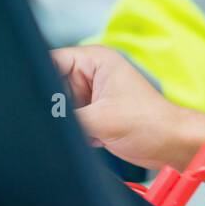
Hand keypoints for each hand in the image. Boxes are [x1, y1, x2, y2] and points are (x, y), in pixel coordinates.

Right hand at [51, 45, 190, 169]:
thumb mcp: (100, 119)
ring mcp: (92, 95)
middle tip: (70, 119)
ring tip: (91, 128)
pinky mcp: (93, 114)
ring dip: (69, 122)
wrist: (170, 145)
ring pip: (59, 107)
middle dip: (57, 106)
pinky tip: (96, 137)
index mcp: (96, 60)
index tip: (34, 99)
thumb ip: (64, 117)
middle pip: (51, 86)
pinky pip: (69, 122)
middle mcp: (92, 74)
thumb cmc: (151, 123)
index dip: (38, 79)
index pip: (50, 60)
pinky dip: (76, 132)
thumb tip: (41, 118)